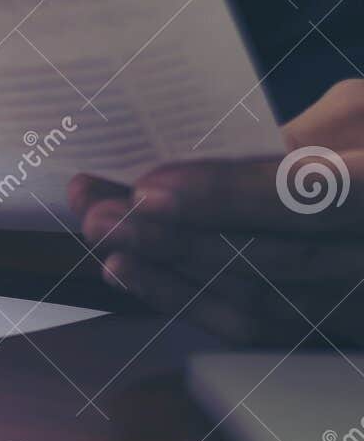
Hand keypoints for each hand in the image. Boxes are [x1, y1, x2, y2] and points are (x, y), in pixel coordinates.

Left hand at [71, 79, 363, 345]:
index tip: (148, 189)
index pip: (311, 193)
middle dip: (176, 239)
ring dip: (168, 273)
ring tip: (104, 238)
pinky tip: (130, 271)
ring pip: (259, 302)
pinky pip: (253, 325)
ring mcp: (358, 301)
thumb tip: (202, 161)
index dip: (228, 194)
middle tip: (102, 216)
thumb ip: (296, 135)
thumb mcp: (355, 113)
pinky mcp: (327, 326)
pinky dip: (184, 298)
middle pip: (275, 259)